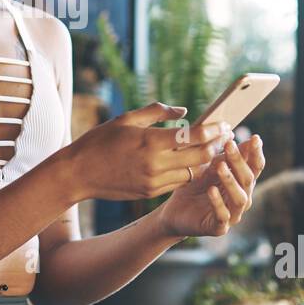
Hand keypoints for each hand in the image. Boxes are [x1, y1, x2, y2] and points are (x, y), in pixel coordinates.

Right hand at [67, 102, 228, 201]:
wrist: (78, 174)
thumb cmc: (100, 141)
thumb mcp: (126, 118)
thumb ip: (157, 112)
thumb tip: (183, 111)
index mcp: (150, 141)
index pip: (193, 136)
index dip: (213, 130)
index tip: (224, 124)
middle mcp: (155, 164)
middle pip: (200, 157)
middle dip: (216, 146)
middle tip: (225, 136)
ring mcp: (153, 182)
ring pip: (192, 172)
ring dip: (204, 161)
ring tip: (211, 148)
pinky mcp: (150, 193)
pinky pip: (177, 182)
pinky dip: (187, 171)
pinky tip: (190, 162)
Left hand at [156, 134, 265, 238]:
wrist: (175, 211)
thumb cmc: (195, 186)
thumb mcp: (208, 168)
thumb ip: (222, 156)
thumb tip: (233, 134)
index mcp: (242, 183)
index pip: (255, 167)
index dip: (256, 153)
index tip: (254, 137)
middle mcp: (242, 198)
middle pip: (247, 179)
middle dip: (239, 161)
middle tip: (229, 145)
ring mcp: (232, 214)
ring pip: (239, 198)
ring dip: (231, 181)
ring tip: (220, 166)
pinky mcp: (219, 227)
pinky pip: (222, 216)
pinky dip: (217, 203)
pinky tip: (210, 190)